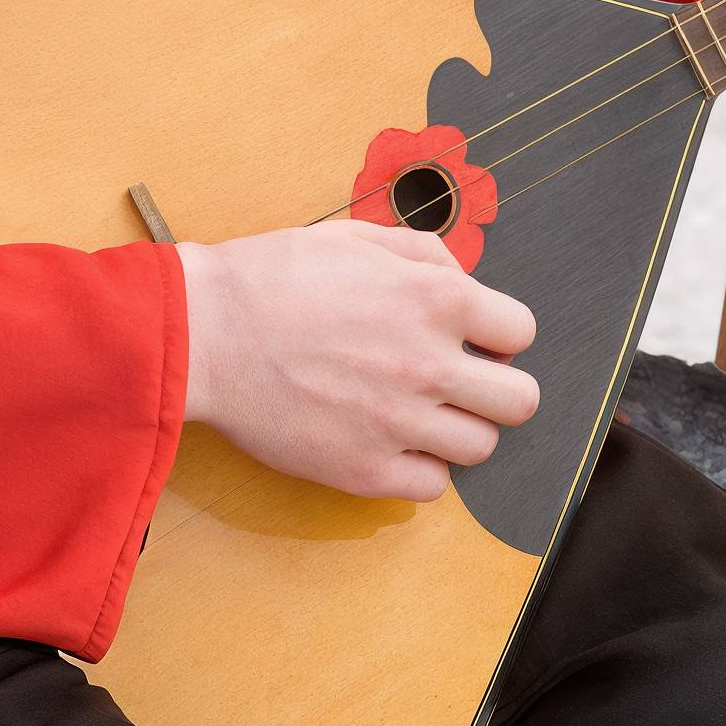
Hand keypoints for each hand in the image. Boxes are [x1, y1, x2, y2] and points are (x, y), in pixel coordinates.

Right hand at [178, 220, 538, 501]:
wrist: (203, 332)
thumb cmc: (273, 277)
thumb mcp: (358, 237)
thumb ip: (425, 254)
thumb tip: (465, 281)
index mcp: (436, 300)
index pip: (521, 332)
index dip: (499, 335)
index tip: (475, 340)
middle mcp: (430, 364)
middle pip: (520, 401)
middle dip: (497, 389)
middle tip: (460, 383)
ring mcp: (400, 423)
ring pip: (482, 447)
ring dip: (459, 430)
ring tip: (419, 413)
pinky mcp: (365, 470)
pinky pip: (432, 487)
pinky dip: (419, 468)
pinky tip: (390, 442)